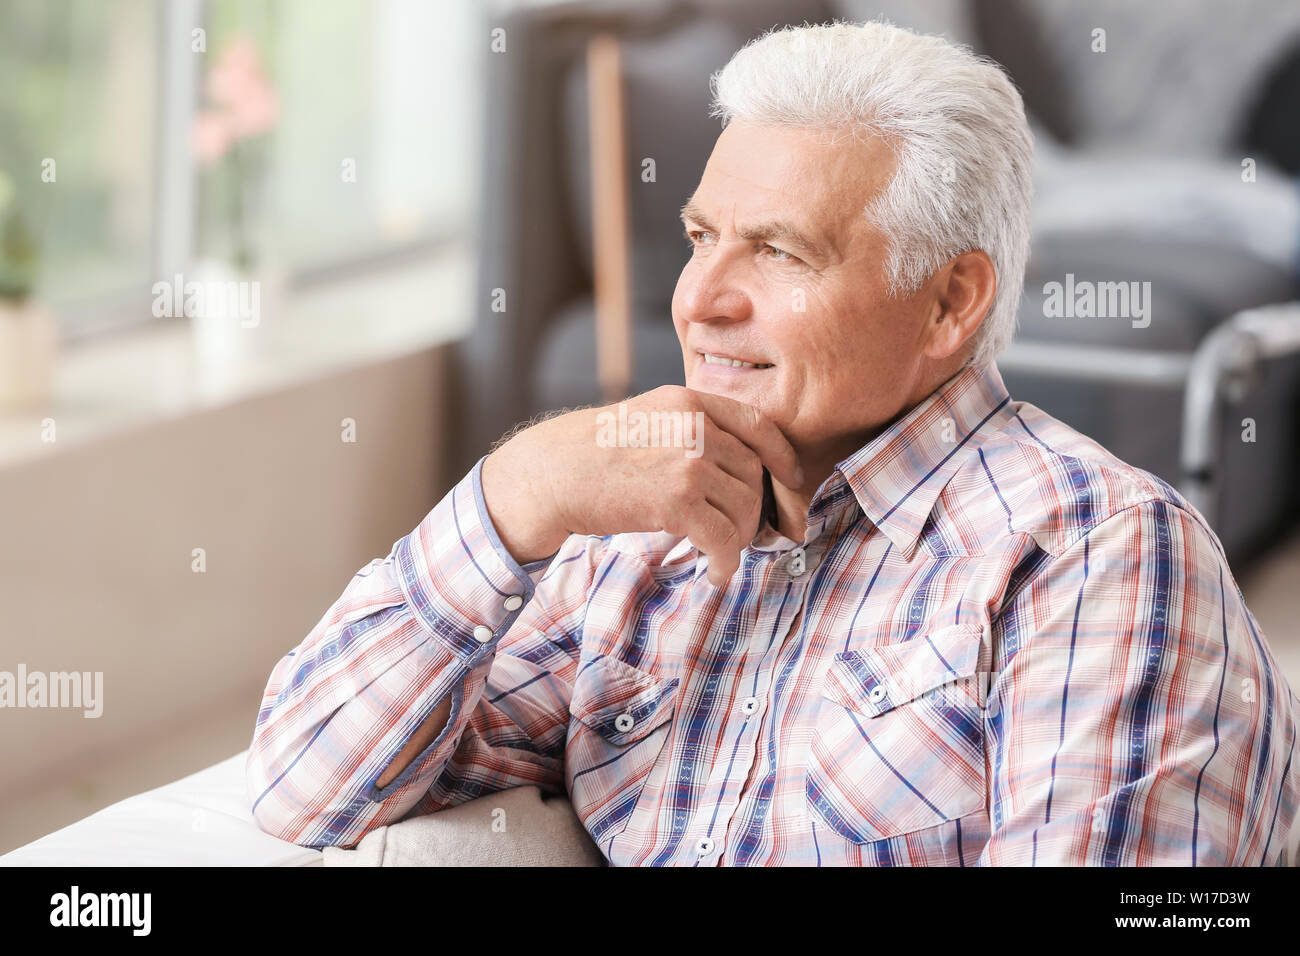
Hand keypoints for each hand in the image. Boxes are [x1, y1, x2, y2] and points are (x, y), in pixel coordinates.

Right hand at [481, 386, 802, 585]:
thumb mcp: (647, 419)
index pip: (759, 424)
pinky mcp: (677, 500)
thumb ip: (691, 429)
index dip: (782, 457)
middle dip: (755, 510)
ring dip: (739, 539)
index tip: (791, 480)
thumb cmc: (592, 454)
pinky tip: (715, 573)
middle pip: (754, 473)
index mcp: (689, 399)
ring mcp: (688, 460)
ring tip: (722, 554)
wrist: (550, 475)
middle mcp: (695, 424)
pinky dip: (725, 563)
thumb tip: (737, 468)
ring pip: (745, 508)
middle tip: (742, 534)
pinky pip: (724, 539)